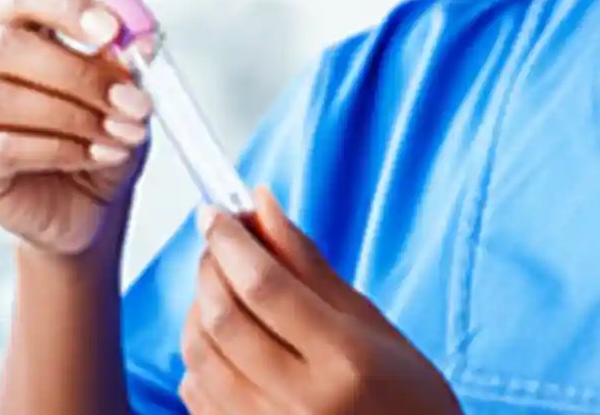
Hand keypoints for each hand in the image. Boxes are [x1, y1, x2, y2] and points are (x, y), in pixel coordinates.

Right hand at [0, 0, 154, 254]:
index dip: (69, 7)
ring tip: (119, 136)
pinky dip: (59, 150)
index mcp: (13, 28)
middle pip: (7, 44)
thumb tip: (141, 41)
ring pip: (2, 96)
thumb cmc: (99, 137)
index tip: (113, 31)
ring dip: (73, 116)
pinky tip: (93, 157)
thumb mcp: (125, 95)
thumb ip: (127, 63)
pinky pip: (4, 146)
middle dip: (79, 73)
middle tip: (132, 102)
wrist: (88, 207)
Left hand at [179, 188, 460, 414]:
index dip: (231, 241)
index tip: (215, 212)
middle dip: (210, 267)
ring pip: (200, 354)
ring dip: (198, 308)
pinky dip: (198, 354)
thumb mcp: (370, 324)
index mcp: (345, 361)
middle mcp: (302, 402)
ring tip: (221, 288)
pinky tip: (223, 339)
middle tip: (218, 242)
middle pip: (224, 317)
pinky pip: (195, 391)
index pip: (265, 286)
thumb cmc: (404, 398)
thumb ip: (308, 265)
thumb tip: (261, 204)